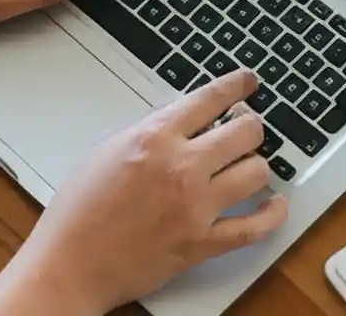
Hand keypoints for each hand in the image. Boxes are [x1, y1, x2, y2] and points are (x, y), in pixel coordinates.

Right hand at [0, 71, 288, 314]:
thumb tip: (183, 115)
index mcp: (155, 138)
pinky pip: (254, 227)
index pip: (212, 98)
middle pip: (246, 132)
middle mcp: (181, 167)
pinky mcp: (202, 243)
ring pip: (257, 172)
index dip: (238, 84)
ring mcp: (196, 207)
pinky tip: (275, 204)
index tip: (248, 82)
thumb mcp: (106, 148)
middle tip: (244, 129)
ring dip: (256, 165)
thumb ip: (148, 128)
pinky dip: (272, 214)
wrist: (70, 263)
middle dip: (250, 126)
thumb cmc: (79, 208)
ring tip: (247, 165)